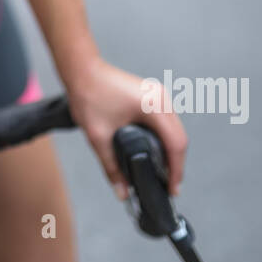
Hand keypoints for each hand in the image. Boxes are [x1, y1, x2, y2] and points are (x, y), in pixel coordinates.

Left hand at [67, 58, 187, 200]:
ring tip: (164, 173)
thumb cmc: (89, 94)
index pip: (176, 144)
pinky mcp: (152, 95)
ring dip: (171, 151)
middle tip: (168, 186)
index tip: (172, 189)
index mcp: (154, 106)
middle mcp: (162, 99)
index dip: (176, 170)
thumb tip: (122, 192)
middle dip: (176, 164)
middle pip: (180, 138)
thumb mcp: (99, 137)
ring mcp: (159, 95)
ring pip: (175, 129)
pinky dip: (165, 138)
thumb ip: (112, 167)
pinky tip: (157, 151)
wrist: (81, 70)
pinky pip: (166, 121)